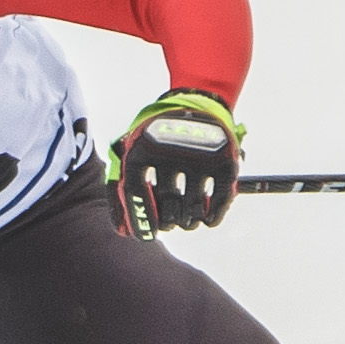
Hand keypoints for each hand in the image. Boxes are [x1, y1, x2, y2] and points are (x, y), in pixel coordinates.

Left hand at [111, 90, 243, 238]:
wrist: (191, 105)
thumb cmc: (155, 139)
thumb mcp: (132, 152)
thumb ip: (121, 187)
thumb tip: (121, 231)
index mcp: (142, 147)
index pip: (135, 190)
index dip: (140, 218)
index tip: (147, 237)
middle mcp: (170, 150)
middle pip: (167, 202)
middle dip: (167, 222)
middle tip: (169, 225)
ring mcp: (199, 155)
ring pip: (193, 205)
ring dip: (189, 221)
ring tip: (187, 221)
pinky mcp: (223, 160)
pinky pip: (220, 198)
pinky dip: (214, 215)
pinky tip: (207, 220)